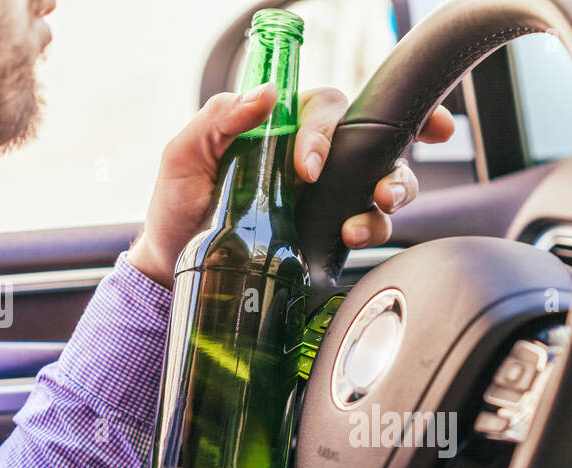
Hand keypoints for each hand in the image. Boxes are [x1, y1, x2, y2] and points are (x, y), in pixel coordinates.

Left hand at [128, 85, 455, 287]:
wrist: (176, 269)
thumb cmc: (178, 208)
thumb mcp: (184, 156)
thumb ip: (217, 118)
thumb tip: (265, 94)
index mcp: (282, 128)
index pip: (326, 107)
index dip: (328, 130)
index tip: (307, 168)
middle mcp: (315, 157)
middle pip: (374, 138)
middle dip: (395, 154)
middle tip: (380, 190)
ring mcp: (328, 195)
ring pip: (385, 179)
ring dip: (394, 194)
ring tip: (358, 226)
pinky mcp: (331, 233)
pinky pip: (371, 223)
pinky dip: (374, 228)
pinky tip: (351, 238)